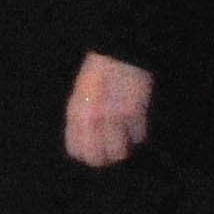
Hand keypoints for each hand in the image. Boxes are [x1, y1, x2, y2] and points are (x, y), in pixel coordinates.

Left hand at [64, 51, 152, 166]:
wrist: (119, 54)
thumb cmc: (98, 74)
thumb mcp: (81, 96)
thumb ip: (81, 120)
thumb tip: (86, 146)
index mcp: (75, 112)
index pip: (76, 151)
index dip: (87, 154)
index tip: (96, 150)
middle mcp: (91, 118)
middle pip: (97, 159)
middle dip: (105, 157)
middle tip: (113, 148)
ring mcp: (112, 117)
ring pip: (120, 153)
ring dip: (125, 147)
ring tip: (125, 134)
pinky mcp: (133, 113)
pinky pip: (138, 137)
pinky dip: (138, 133)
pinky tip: (136, 121)